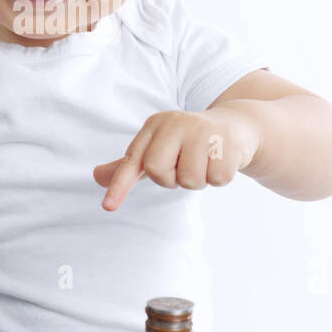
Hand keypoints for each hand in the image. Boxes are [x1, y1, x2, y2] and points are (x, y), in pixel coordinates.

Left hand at [92, 107, 258, 210]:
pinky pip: (217, 179)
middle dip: (172, 178)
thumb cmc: (188, 142)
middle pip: (159, 172)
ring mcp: (203, 131)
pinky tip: (222, 160)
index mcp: (155, 125)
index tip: (108, 207)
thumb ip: (129, 165)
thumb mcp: (157, 148)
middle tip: (184, 165)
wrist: (235, 125)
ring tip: (205, 160)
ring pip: (189, 180)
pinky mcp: (228, 143)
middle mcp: (176, 123)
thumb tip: (96, 177)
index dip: (120, 185)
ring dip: (198, 179)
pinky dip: (219, 177)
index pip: (132, 160)